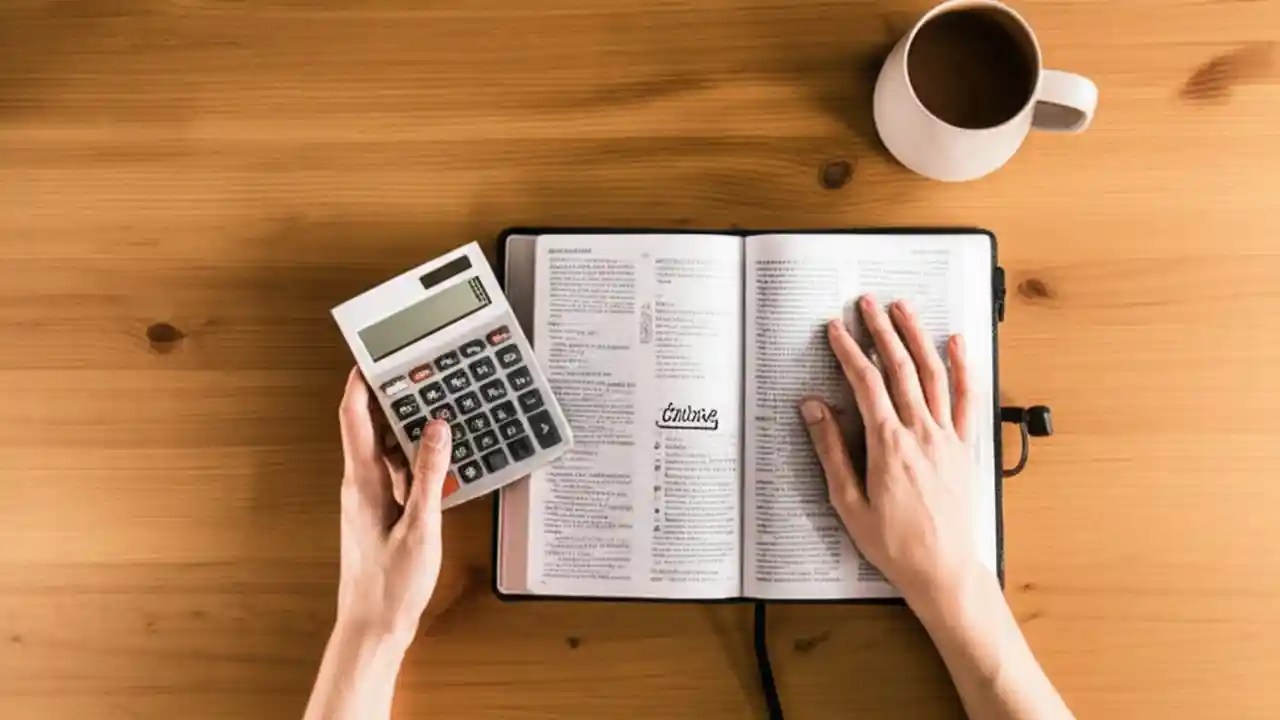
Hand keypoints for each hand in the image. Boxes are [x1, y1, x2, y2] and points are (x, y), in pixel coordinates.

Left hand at [336, 367, 451, 644]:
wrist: (373, 628)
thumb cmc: (391, 586)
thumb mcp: (420, 527)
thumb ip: (429, 475)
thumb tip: (436, 428)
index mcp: (362, 482)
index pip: (354, 417)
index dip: (359, 381)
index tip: (372, 353)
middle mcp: (360, 484)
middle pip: (368, 426)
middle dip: (390, 395)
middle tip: (415, 368)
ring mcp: (369, 498)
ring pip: (384, 448)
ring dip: (404, 426)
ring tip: (432, 403)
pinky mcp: (381, 511)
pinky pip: (395, 470)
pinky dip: (413, 456)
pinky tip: (437, 456)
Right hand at [799, 296, 986, 610]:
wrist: (942, 570)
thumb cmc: (894, 544)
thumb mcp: (848, 502)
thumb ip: (831, 451)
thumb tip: (813, 409)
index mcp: (888, 446)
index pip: (866, 384)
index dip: (849, 351)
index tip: (835, 329)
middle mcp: (921, 435)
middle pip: (900, 369)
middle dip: (881, 331)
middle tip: (866, 303)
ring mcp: (946, 439)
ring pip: (933, 375)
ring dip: (917, 337)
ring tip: (903, 309)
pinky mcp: (963, 448)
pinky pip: (966, 400)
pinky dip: (963, 368)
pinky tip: (956, 343)